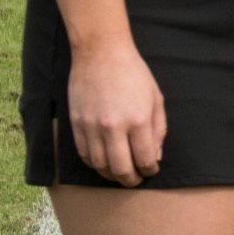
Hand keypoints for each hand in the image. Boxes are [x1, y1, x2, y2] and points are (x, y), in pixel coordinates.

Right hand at [65, 40, 166, 182]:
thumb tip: (155, 156)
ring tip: (119, 174)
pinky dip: (94, 163)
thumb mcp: (156, 99)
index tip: (151, 170)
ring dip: (110, 175)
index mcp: (138, 121)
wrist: (100, 53)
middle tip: (135, 180)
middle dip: (131, 180)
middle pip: (121, 169)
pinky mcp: (76, 124)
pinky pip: (83, 154)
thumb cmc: (133, 74)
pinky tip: (102, 163)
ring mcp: (91, 127)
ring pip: (99, 165)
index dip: (149, 170)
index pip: (144, 159)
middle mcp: (113, 128)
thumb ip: (158, 130)